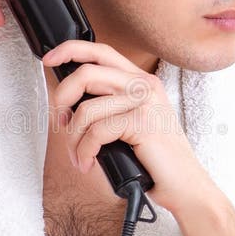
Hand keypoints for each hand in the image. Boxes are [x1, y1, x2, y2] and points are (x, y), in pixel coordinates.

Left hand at [42, 40, 213, 214]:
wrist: (185, 185)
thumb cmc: (154, 159)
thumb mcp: (130, 122)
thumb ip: (107, 104)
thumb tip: (68, 101)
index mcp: (140, 80)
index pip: (100, 51)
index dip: (70, 50)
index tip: (49, 60)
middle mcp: (144, 84)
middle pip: (86, 72)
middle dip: (62, 99)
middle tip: (60, 123)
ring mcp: (145, 102)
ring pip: (86, 108)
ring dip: (72, 138)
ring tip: (78, 156)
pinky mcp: (142, 122)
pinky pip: (96, 132)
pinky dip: (84, 152)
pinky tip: (88, 163)